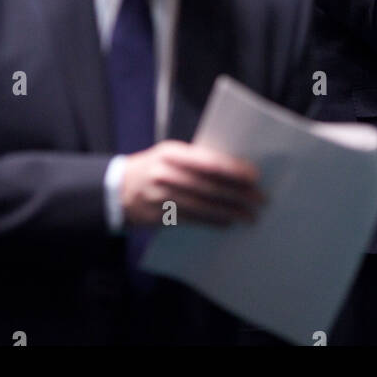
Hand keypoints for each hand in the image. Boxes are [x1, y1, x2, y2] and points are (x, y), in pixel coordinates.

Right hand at [121, 140, 264, 225]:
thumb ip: (196, 160)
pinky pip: (192, 220)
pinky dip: (213, 221)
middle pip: (209, 186)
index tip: (254, 175)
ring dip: (230, 211)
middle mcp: (166, 174)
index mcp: (172, 153)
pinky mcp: (160, 216)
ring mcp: (162, 197)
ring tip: (249, 216)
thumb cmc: (153, 167)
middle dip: (238, 194)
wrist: (117, 189)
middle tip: (260, 200)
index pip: (208, 162)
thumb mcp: (170, 155)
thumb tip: (233, 170)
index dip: (232, 169)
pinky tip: (227, 223)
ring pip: (203, 206)